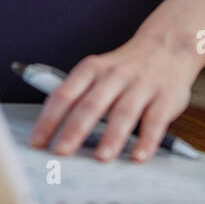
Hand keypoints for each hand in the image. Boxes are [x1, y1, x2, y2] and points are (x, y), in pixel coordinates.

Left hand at [27, 36, 199, 162]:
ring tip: (101, 158)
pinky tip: (139, 156)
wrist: (167, 45)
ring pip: (124, 111)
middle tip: (61, 153)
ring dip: (112, 135)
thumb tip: (52, 132)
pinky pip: (155, 120)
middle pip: (91, 104)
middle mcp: (115, 76)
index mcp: (92, 69)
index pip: (65, 94)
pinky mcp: (165, 97)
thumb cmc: (124, 68)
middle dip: (75, 130)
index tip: (37, 143)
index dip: (49, 119)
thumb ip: (79, 96)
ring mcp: (141, 85)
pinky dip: (147, 140)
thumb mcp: (97, 71)